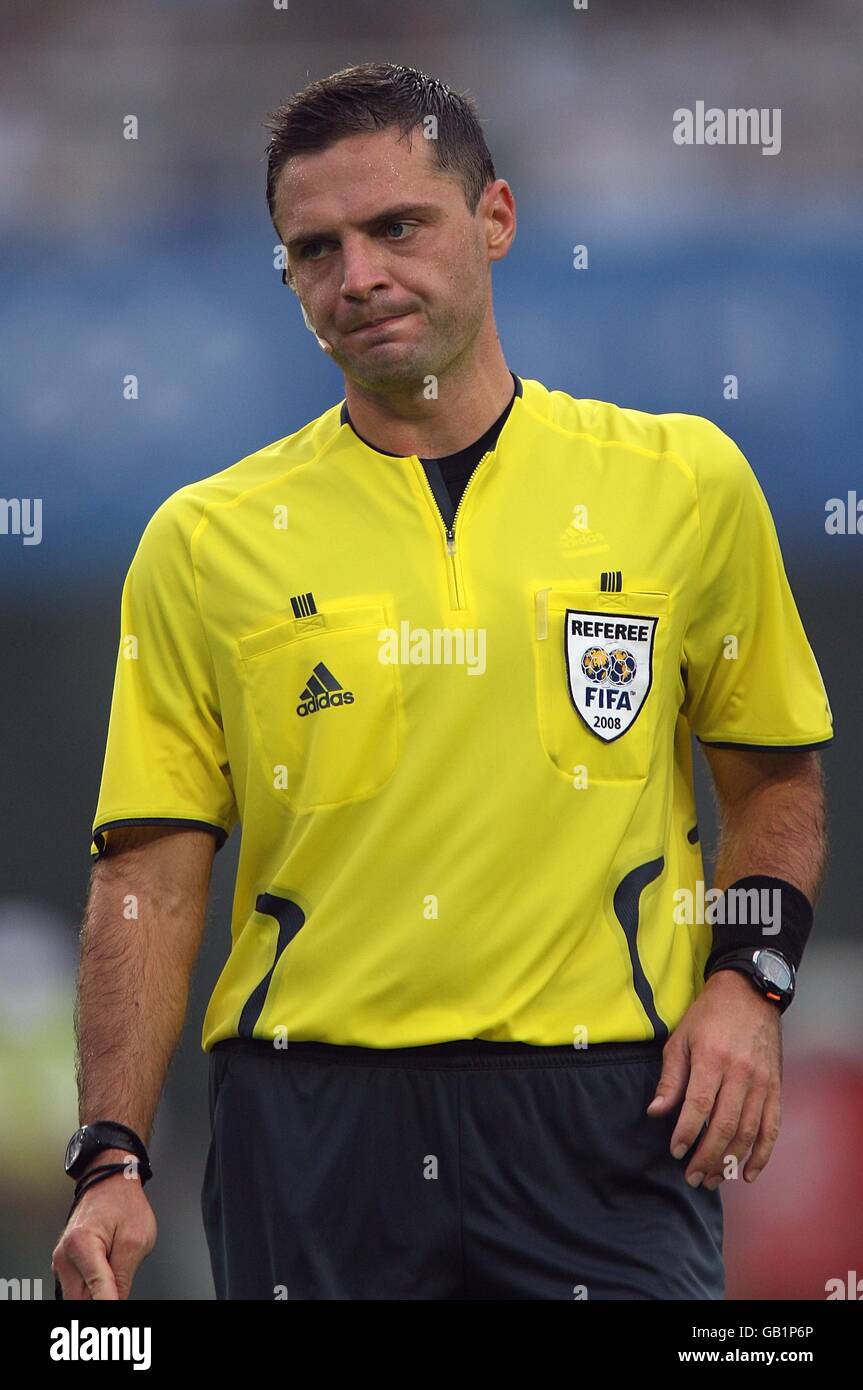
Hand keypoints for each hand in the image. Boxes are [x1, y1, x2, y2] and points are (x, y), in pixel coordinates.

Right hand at [51, 1150, 156, 1299]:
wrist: (111, 1183)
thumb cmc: (124, 1203)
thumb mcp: (136, 1239)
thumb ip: (123, 1276)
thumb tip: (116, 1302)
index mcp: (81, 1245)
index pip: (96, 1290)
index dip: (110, 1303)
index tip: (118, 1303)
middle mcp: (64, 1254)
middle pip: (81, 1299)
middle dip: (101, 1299)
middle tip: (121, 1285)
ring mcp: (61, 1260)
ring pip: (78, 1296)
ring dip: (96, 1293)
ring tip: (116, 1270)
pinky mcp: (65, 1264)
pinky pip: (77, 1287)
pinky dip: (92, 1288)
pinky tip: (107, 1274)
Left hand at [646, 968, 781, 1188]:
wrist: (750, 994)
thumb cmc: (709, 1015)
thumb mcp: (681, 1039)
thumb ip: (670, 1078)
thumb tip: (656, 1112)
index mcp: (712, 1058)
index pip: (699, 1105)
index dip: (687, 1132)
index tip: (676, 1152)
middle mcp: (740, 1073)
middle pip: (725, 1126)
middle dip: (707, 1157)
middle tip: (692, 1177)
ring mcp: (762, 1082)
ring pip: (748, 1132)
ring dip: (731, 1161)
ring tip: (713, 1178)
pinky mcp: (775, 1088)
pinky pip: (771, 1128)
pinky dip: (761, 1154)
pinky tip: (748, 1173)